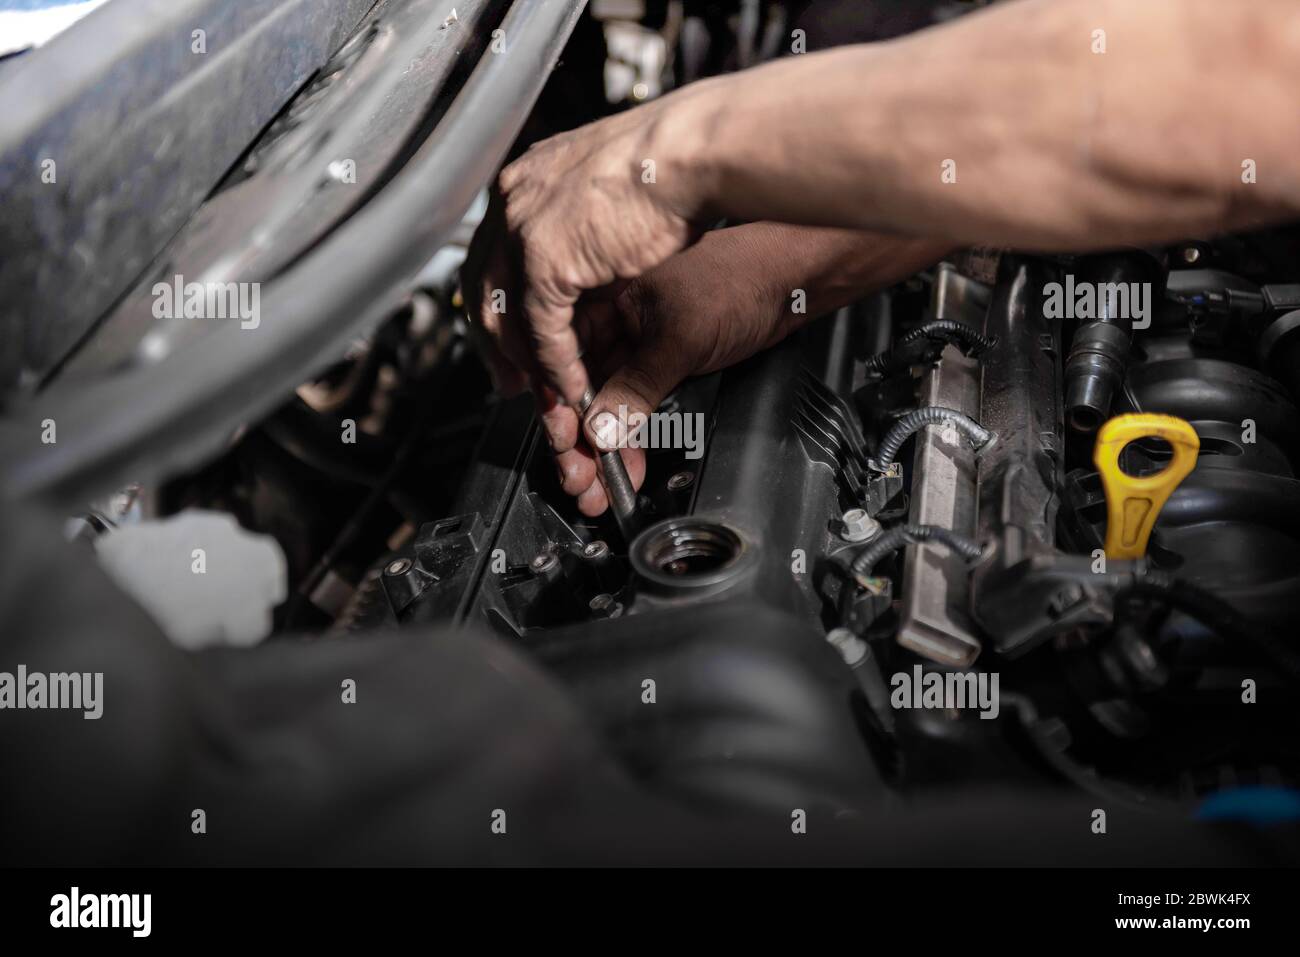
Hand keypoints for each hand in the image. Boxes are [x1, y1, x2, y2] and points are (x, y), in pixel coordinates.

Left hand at [464, 88, 713, 430]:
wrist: (692, 149)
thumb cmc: (673, 162)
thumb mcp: (611, 190)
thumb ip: (587, 225)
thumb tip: (588, 256)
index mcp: (527, 178)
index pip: (491, 255)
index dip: (499, 305)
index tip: (511, 339)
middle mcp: (514, 200)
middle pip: (483, 288)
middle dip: (497, 346)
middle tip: (512, 383)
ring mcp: (522, 228)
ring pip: (507, 316)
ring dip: (531, 366)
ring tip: (553, 395)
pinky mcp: (544, 259)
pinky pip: (540, 329)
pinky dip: (557, 366)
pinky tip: (575, 385)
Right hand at [551, 227, 803, 515]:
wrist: (792, 281)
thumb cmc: (741, 279)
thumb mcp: (680, 339)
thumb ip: (637, 387)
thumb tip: (601, 429)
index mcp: (605, 302)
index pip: (565, 362)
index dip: (560, 408)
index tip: (565, 446)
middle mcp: (615, 327)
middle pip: (580, 393)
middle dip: (577, 443)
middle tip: (580, 481)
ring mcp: (640, 350)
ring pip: (607, 408)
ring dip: (601, 452)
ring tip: (598, 489)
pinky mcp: (665, 369)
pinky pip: (637, 411)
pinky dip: (630, 441)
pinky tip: (626, 467)